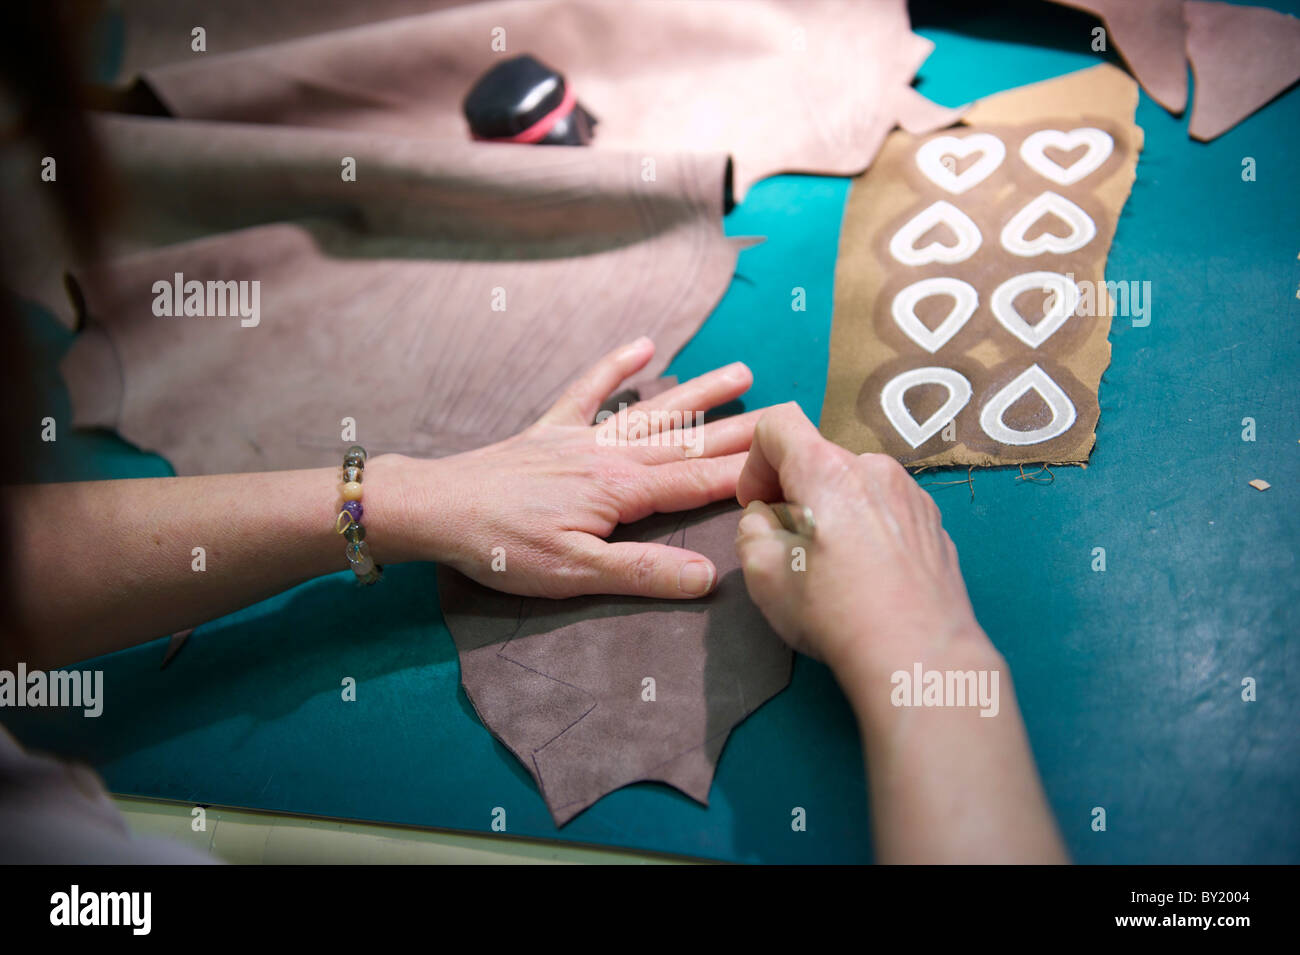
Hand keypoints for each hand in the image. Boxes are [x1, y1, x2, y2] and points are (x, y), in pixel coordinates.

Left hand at [386, 337, 763, 598]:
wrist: (436, 508)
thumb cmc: (502, 547)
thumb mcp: (575, 575)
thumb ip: (643, 573)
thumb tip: (710, 577)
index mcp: (622, 490)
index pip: (700, 480)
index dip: (748, 473)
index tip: (793, 458)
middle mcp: (610, 454)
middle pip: (689, 439)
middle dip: (743, 427)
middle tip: (790, 410)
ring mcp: (580, 437)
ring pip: (653, 410)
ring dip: (699, 391)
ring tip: (742, 372)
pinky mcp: (550, 432)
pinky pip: (588, 391)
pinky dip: (615, 367)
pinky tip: (643, 346)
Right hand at [733, 403, 989, 676]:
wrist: (919, 654)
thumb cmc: (833, 612)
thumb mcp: (761, 571)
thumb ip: (752, 527)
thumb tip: (770, 516)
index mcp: (828, 470)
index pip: (778, 425)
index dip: (754, 462)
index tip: (755, 505)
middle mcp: (875, 468)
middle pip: (818, 458)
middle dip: (792, 491)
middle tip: (787, 543)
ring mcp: (911, 494)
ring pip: (854, 484)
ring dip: (831, 509)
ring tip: (831, 564)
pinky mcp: (934, 524)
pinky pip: (885, 509)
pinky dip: (866, 527)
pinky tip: (867, 575)